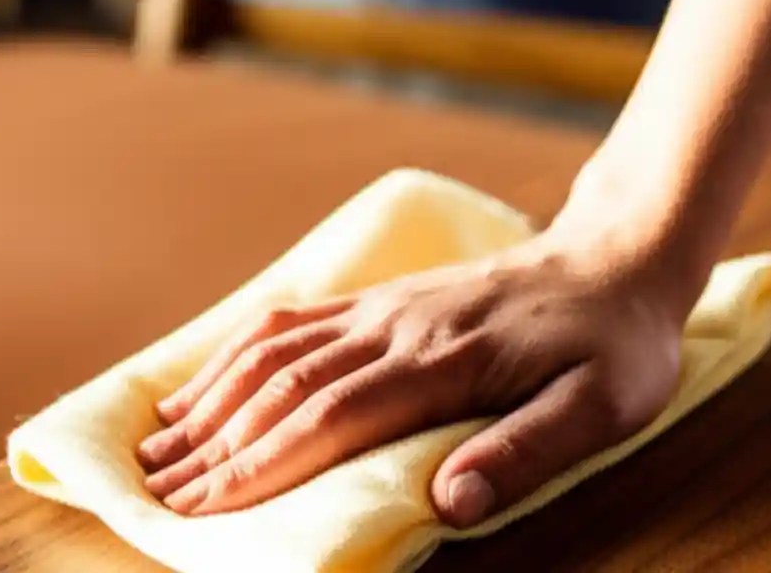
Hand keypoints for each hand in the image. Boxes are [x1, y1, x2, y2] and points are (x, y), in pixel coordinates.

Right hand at [136, 235, 694, 527]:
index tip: (202, 511)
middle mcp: (397, 329)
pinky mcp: (385, 298)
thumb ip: (527, 452)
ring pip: (277, 348)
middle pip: (286, 386)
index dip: (262, 467)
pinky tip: (210, 378)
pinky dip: (240, 352)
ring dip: (212, 397)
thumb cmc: (617, 344)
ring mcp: (385, 307)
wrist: (617, 258)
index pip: (331, 418)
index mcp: (444, 362)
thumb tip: (448, 505)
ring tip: (157, 442)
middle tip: (153, 491)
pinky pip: (296, 319)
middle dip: (215, 444)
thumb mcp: (603, 407)